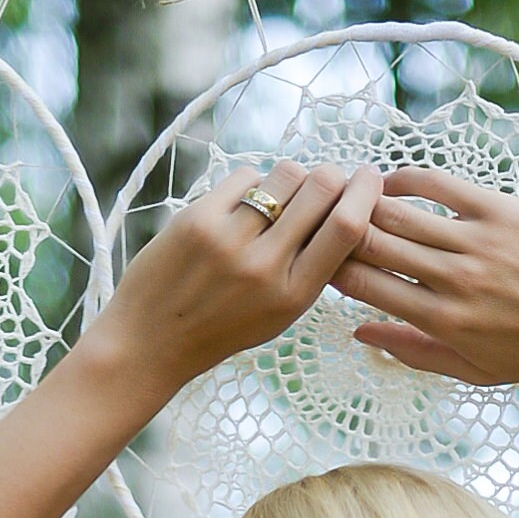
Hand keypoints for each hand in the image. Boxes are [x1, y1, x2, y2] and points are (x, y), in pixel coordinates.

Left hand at [84, 160, 383, 398]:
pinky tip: (240, 207)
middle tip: (326, 181)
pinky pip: (245, 176)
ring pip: (284, 174)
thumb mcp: (277, 316)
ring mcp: (229, 240)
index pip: (345, 229)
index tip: (369, 179)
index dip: (364, 193)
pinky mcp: (198, 219)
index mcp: (293, 297)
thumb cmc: (219, 329)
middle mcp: (265, 267)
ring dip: (290, 177)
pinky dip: (251, 184)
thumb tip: (342, 209)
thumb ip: (309, 269)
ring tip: (278, 199)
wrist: (149, 343)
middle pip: (320, 188)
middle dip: (331, 176)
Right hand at [330, 168, 518, 388]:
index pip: (368, 288)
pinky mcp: (500, 209)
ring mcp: (477, 242)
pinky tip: (388, 182)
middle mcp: (456, 280)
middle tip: (319, 221)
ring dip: (364, 204)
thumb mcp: (476, 371)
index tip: (319, 262)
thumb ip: (415, 353)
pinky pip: (439, 185)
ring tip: (345, 199)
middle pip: (375, 247)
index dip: (334, 270)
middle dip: (340, 233)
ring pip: (399, 215)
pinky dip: (406, 180)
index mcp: (445, 323)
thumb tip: (359, 333)